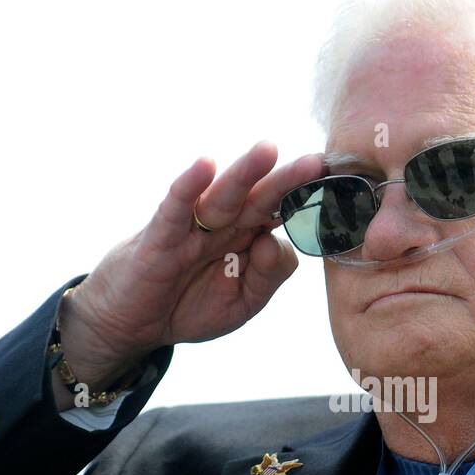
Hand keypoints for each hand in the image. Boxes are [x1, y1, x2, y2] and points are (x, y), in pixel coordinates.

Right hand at [56, 140, 324, 388]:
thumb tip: (278, 241)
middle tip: (317, 160)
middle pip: (259, 199)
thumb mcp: (244, 302)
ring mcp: (191, 228)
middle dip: (287, 181)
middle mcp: (223, 225)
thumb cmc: (189, 305)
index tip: (342, 192)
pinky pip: (174, 209)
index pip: (283, 215)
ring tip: (268, 149)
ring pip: (222, 196)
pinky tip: (203, 166)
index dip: (308, 204)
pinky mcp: (160, 238)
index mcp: (247, 237)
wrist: (133, 324)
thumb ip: (268, 276)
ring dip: (244, 173)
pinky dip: (187, 187)